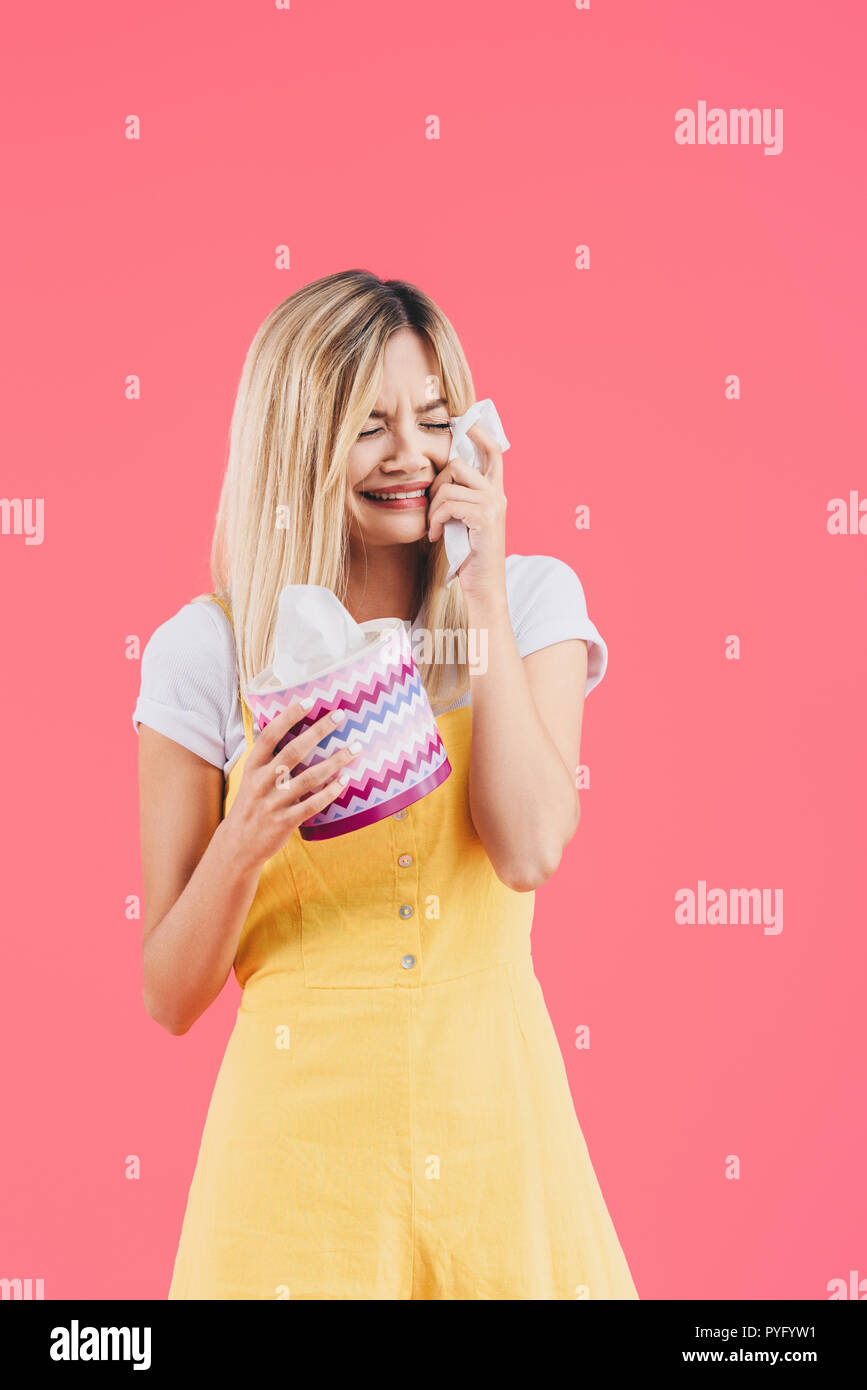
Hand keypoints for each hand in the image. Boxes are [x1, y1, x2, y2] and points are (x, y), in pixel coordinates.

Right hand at [221, 700, 361, 870]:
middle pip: (293, 751)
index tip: (309, 700)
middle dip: (318, 731)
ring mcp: (273, 803)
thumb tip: (288, 725)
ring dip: (335, 761)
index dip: (289, 716)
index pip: (270, 735)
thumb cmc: (251, 804)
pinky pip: (311, 805)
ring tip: (355, 748)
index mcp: (252, 766)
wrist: (238, 845)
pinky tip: (344, 781)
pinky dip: (329, 792)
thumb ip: (268, 757)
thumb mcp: (251, 778)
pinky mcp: (285, 822)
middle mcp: (261, 782)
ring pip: (308, 778)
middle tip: (340, 716)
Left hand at [426, 422, 507, 600]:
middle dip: (438, 482)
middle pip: (460, 463)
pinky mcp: (484, 518)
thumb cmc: (469, 555)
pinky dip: (436, 520)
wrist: (483, 586)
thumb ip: (459, 497)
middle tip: (433, 507)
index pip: (492, 450)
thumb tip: (440, 476)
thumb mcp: (464, 520)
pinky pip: (449, 504)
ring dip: (433, 507)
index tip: (460, 420)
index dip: (478, 431)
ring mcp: (493, 504)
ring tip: (434, 527)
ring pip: (450, 484)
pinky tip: (436, 535)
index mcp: (494, 491)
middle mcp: (497, 493)